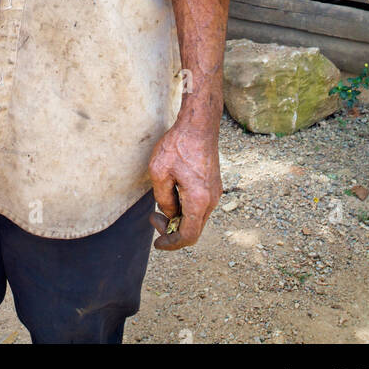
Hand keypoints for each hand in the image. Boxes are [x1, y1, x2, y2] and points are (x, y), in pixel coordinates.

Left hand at [148, 121, 222, 250]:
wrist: (199, 124)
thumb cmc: (178, 144)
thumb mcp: (159, 172)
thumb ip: (163, 198)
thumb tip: (169, 213)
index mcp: (199, 201)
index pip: (188, 236)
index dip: (171, 244)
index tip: (157, 243)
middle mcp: (211, 200)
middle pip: (193, 230)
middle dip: (172, 230)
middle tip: (153, 216)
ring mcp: (215, 193)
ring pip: (197, 219)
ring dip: (179, 218)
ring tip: (161, 203)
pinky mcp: (213, 185)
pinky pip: (200, 207)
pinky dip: (186, 209)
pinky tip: (173, 194)